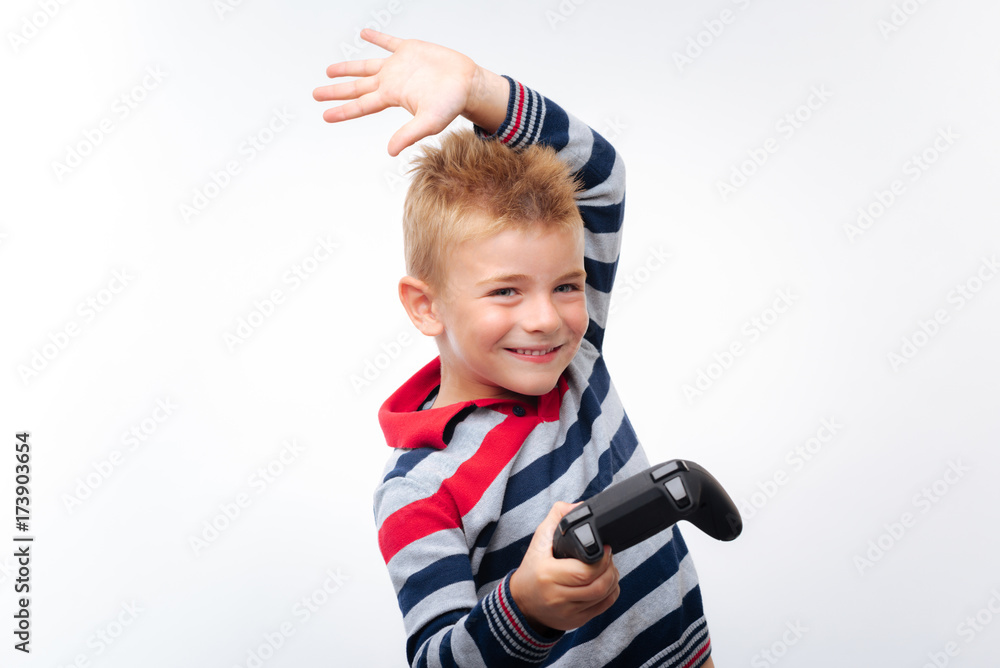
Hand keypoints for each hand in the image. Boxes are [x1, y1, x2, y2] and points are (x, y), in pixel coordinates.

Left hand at [313, 29, 505, 155]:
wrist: (468, 82)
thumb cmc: (451, 104)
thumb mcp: (429, 122)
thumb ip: (408, 135)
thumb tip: (390, 152)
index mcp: (392, 96)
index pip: (361, 105)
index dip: (342, 110)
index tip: (324, 115)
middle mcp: (391, 82)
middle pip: (357, 87)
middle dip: (336, 90)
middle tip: (316, 94)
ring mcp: (399, 65)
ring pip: (366, 66)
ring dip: (348, 68)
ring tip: (330, 69)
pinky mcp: (409, 49)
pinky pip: (388, 42)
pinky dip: (376, 38)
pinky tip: (364, 34)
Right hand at [509, 502, 620, 632]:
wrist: (522, 602)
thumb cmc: (533, 568)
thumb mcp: (539, 539)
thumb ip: (558, 517)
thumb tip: (579, 507)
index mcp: (547, 574)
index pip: (584, 571)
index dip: (602, 559)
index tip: (605, 548)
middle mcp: (557, 596)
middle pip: (598, 585)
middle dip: (610, 568)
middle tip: (608, 556)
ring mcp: (567, 611)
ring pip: (603, 597)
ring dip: (613, 579)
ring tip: (608, 567)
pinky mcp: (576, 621)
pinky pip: (603, 607)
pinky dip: (611, 593)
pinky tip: (606, 582)